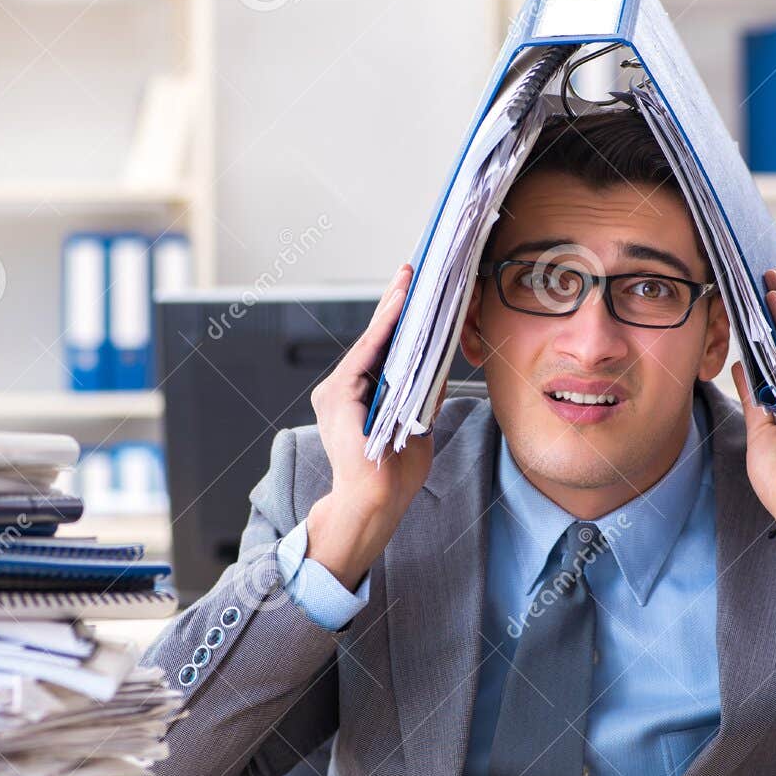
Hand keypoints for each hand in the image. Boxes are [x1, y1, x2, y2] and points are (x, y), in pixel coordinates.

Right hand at [303, 264, 437, 589]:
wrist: (375, 504)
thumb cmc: (395, 476)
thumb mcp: (419, 426)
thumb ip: (424, 397)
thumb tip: (440, 365)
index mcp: (360, 398)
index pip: (382, 352)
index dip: (399, 321)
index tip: (415, 292)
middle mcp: (342, 391)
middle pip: (374, 340)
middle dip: (394, 304)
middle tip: (412, 271)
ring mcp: (335, 392)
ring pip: (369, 342)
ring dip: (391, 310)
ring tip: (409, 280)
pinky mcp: (337, 395)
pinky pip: (365, 354)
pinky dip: (383, 329)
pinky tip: (398, 307)